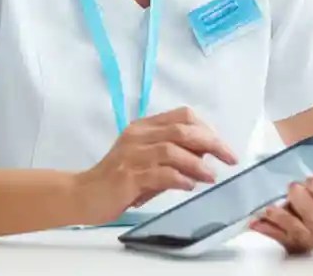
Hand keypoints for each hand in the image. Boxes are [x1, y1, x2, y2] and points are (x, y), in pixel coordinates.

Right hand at [74, 107, 237, 223]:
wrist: (83, 195)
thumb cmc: (118, 180)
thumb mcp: (148, 163)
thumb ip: (172, 157)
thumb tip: (205, 157)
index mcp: (143, 128)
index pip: (182, 116)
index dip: (207, 128)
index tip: (222, 146)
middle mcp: (138, 136)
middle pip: (182, 130)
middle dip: (211, 143)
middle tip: (229, 158)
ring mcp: (131, 155)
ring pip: (172, 150)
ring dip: (197, 163)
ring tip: (211, 176)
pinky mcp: (127, 176)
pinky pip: (160, 173)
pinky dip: (180, 178)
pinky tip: (190, 185)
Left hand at [249, 177, 312, 254]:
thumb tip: (295, 165)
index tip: (310, 177)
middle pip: (312, 213)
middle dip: (301, 200)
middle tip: (292, 186)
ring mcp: (308, 238)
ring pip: (293, 227)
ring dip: (280, 216)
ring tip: (269, 208)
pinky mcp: (291, 245)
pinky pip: (276, 236)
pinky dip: (265, 228)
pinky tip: (255, 222)